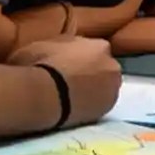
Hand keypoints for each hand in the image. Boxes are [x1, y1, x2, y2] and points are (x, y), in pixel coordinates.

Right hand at [7, 37, 121, 128]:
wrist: (46, 95)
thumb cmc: (41, 66)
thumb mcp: (42, 45)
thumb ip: (58, 45)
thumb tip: (54, 51)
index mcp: (99, 45)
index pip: (93, 49)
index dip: (78, 58)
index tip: (66, 65)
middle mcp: (112, 64)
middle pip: (102, 68)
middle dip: (90, 72)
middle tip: (69, 82)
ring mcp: (113, 88)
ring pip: (104, 87)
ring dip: (92, 90)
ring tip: (71, 97)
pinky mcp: (107, 108)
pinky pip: (99, 103)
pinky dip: (90, 105)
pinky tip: (74, 108)